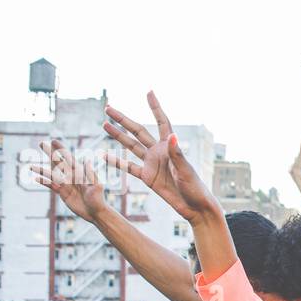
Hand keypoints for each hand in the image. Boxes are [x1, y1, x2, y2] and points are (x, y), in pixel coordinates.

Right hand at [30, 139, 107, 221]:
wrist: (95, 212)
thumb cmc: (98, 199)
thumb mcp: (96, 186)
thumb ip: (91, 174)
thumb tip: (87, 160)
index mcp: (79, 172)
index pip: (68, 158)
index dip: (61, 149)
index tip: (53, 141)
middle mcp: (71, 176)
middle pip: (58, 162)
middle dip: (50, 153)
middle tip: (41, 143)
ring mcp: (66, 184)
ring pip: (51, 174)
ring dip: (42, 170)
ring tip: (31, 166)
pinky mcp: (62, 192)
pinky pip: (51, 186)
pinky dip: (44, 182)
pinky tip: (36, 178)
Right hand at [103, 91, 219, 222]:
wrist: (194, 207)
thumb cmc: (195, 188)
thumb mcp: (186, 170)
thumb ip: (177, 153)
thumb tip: (171, 136)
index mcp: (170, 146)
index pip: (161, 122)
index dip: (155, 107)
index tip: (149, 92)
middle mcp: (159, 152)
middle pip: (138, 131)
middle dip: (123, 119)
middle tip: (108, 108)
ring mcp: (152, 164)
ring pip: (131, 146)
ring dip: (118, 136)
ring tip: (104, 124)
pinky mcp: (148, 177)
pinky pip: (129, 168)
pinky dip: (117, 162)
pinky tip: (104, 155)